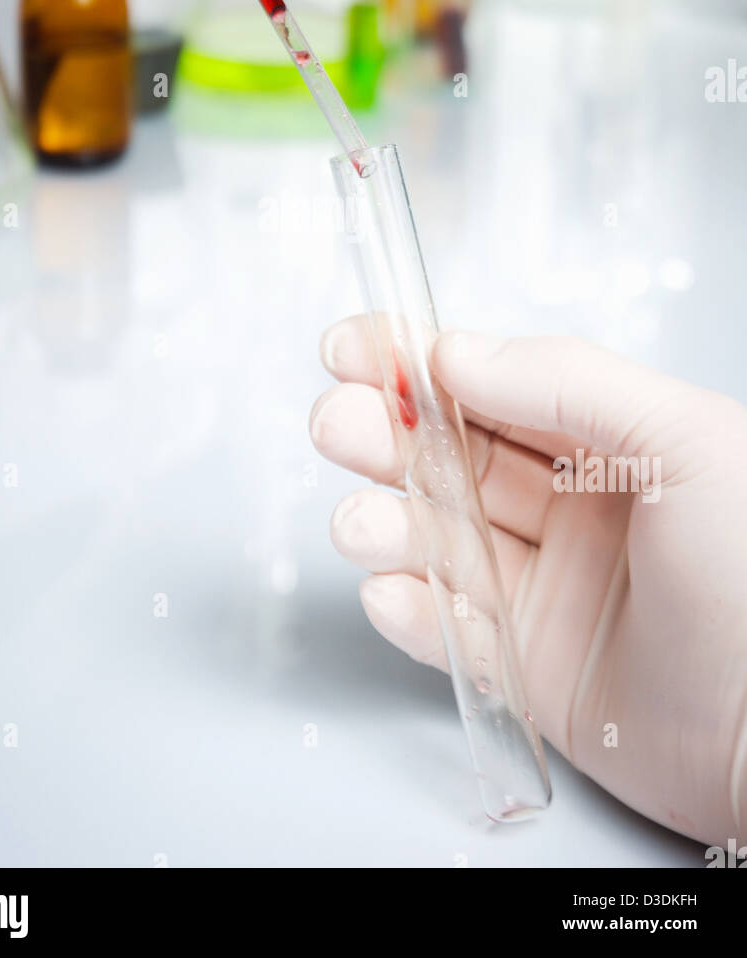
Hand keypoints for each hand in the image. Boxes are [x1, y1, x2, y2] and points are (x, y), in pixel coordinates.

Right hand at [310, 320, 746, 845]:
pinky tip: (388, 591)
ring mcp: (551, 591)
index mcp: (613, 444)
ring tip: (360, 524)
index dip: (419, 364)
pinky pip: (454, 634)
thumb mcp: (683, 438)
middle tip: (337, 424)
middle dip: (387, 437)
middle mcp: (576, 511)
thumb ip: (567, 382)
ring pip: (444, 543)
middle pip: (455, 461)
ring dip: (387, 525)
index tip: (352, 348)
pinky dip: (412, 613)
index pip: (496, 388)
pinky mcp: (534, 672)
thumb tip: (457, 353)